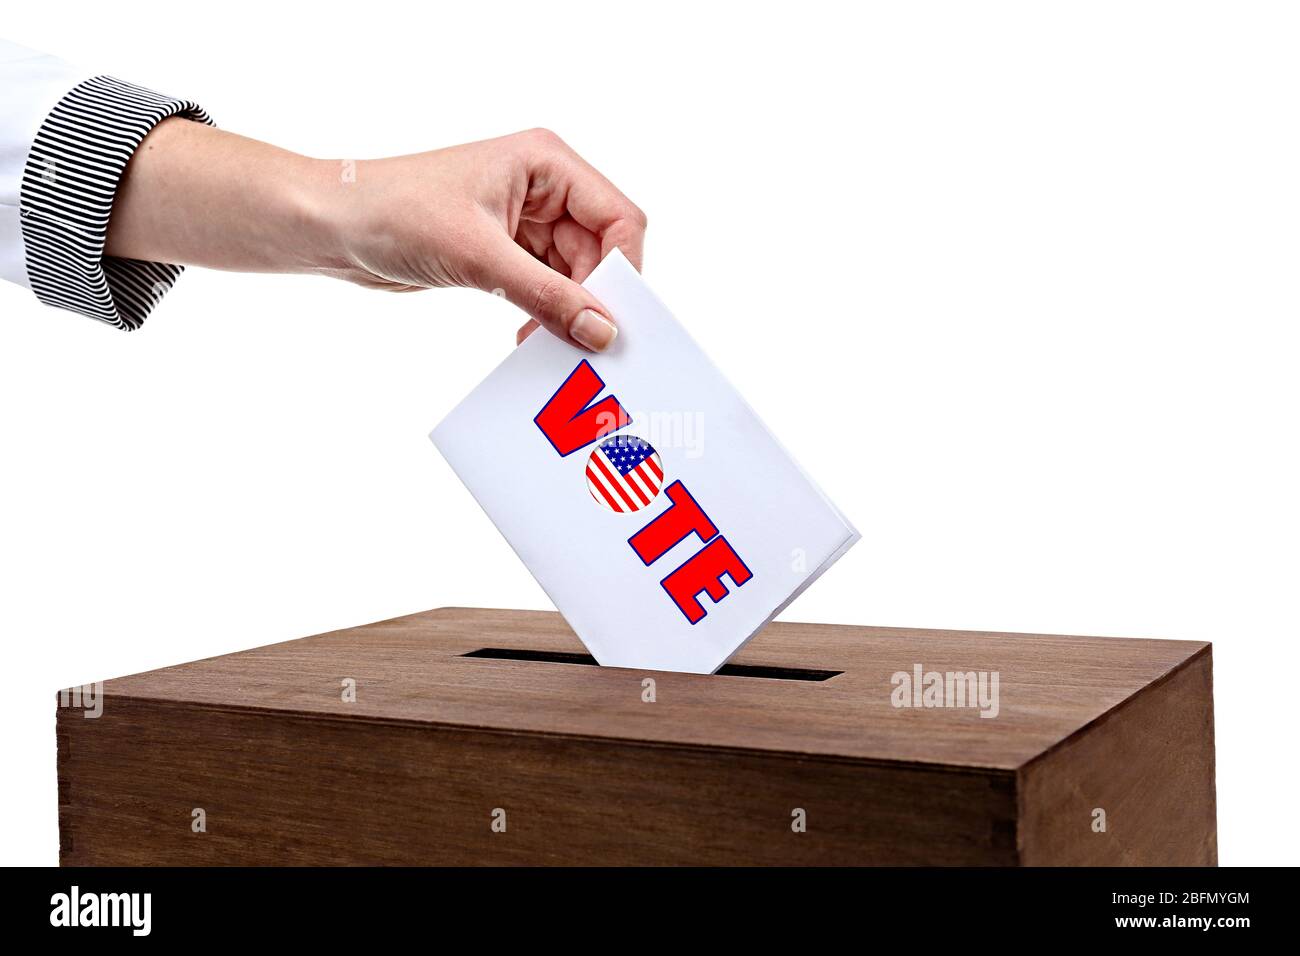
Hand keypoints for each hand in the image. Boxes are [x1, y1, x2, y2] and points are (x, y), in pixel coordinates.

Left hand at [326, 128, 645, 350]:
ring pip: (575, 274)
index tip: (615, 319)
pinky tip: (530, 336)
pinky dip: (545, 313)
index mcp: (546, 163)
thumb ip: (548, 296)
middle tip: (587, 346)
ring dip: (568, 311)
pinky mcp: (505, 250)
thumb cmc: (394, 213)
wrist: (333, 226)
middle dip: (593, 298)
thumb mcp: (479, 258)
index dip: (623, 271)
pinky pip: (547, 286)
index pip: (618, 219)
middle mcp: (544, 186)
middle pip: (601, 251)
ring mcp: (526, 219)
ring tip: (553, 346)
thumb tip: (602, 331)